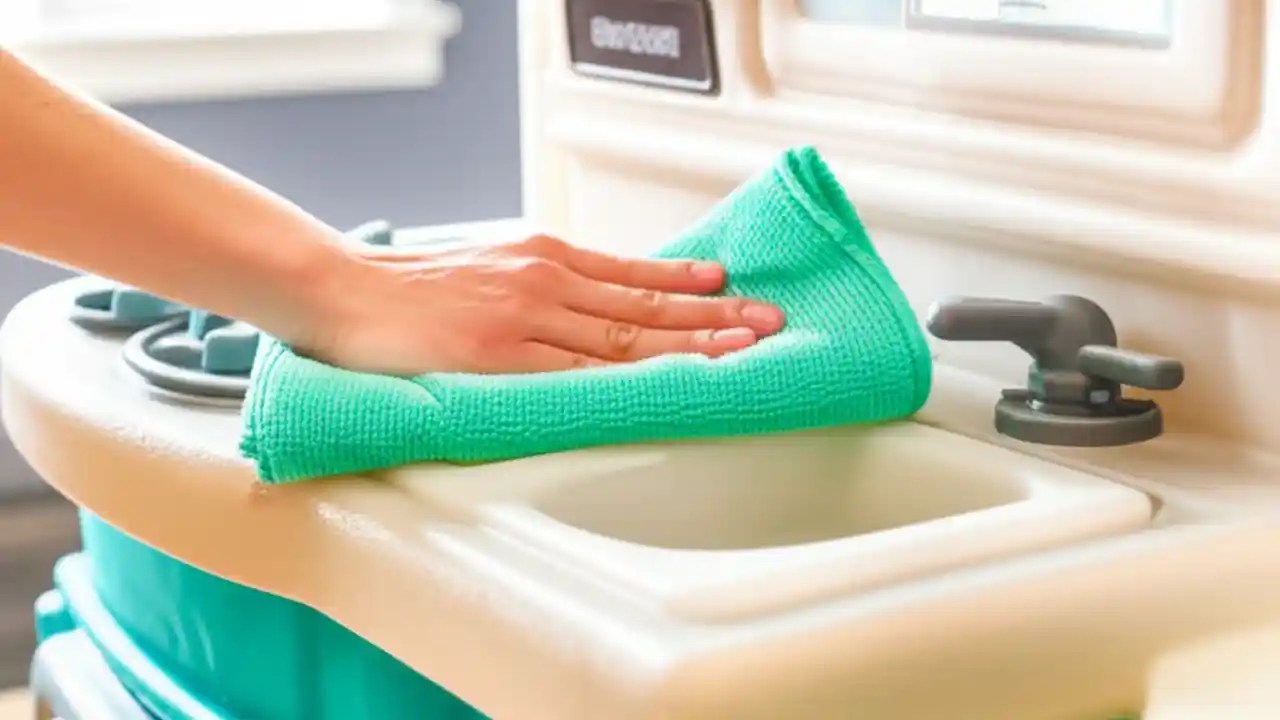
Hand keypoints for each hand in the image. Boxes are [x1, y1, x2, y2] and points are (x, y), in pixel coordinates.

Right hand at [297, 234, 784, 374]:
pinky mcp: (502, 355)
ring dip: (692, 342)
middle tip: (766, 321)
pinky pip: (581, 371)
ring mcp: (527, 317)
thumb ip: (537, 285)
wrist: (343, 291)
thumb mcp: (487, 267)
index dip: (686, 283)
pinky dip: (633, 377)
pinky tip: (670, 382)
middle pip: (645, 303)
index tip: (730, 288)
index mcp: (541, 257)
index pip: (632, 274)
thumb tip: (583, 304)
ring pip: (627, 335)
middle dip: (712, 314)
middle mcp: (544, 279)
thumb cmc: (410, 288)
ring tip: (742, 349)